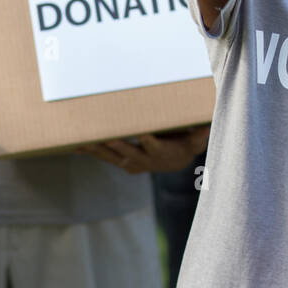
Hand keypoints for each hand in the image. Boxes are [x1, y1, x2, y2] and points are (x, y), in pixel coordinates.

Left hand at [78, 125, 209, 174]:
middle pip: (126, 149)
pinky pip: (105, 157)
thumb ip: (200, 133)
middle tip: (101, 134)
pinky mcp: (123, 163)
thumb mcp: (194, 139)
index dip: (146, 139)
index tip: (141, 132)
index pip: (152, 144)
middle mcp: (143, 159)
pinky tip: (77, 146)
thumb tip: (209, 123)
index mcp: (160, 151)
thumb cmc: (185, 144)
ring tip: (79, 141)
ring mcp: (131, 162)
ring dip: (96, 148)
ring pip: (111, 154)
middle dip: (113, 142)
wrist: (176, 162)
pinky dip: (92, 151)